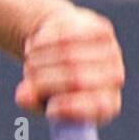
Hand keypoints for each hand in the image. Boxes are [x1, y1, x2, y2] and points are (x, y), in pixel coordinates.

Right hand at [16, 3, 124, 123]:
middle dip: (45, 80)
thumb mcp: (39, 99)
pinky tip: (35, 46)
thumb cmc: (50, 85)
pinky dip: (44, 42)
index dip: (73, 108)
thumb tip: (23, 96)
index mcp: (106, 106)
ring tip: (29, 62)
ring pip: (69, 55)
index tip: (50, 109)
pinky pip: (67, 35)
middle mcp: (114, 80)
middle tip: (27, 77)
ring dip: (40, 60)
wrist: (58, 47)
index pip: (97, 107)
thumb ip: (32, 101)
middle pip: (77, 79)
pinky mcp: (102, 30)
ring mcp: (111, 53)